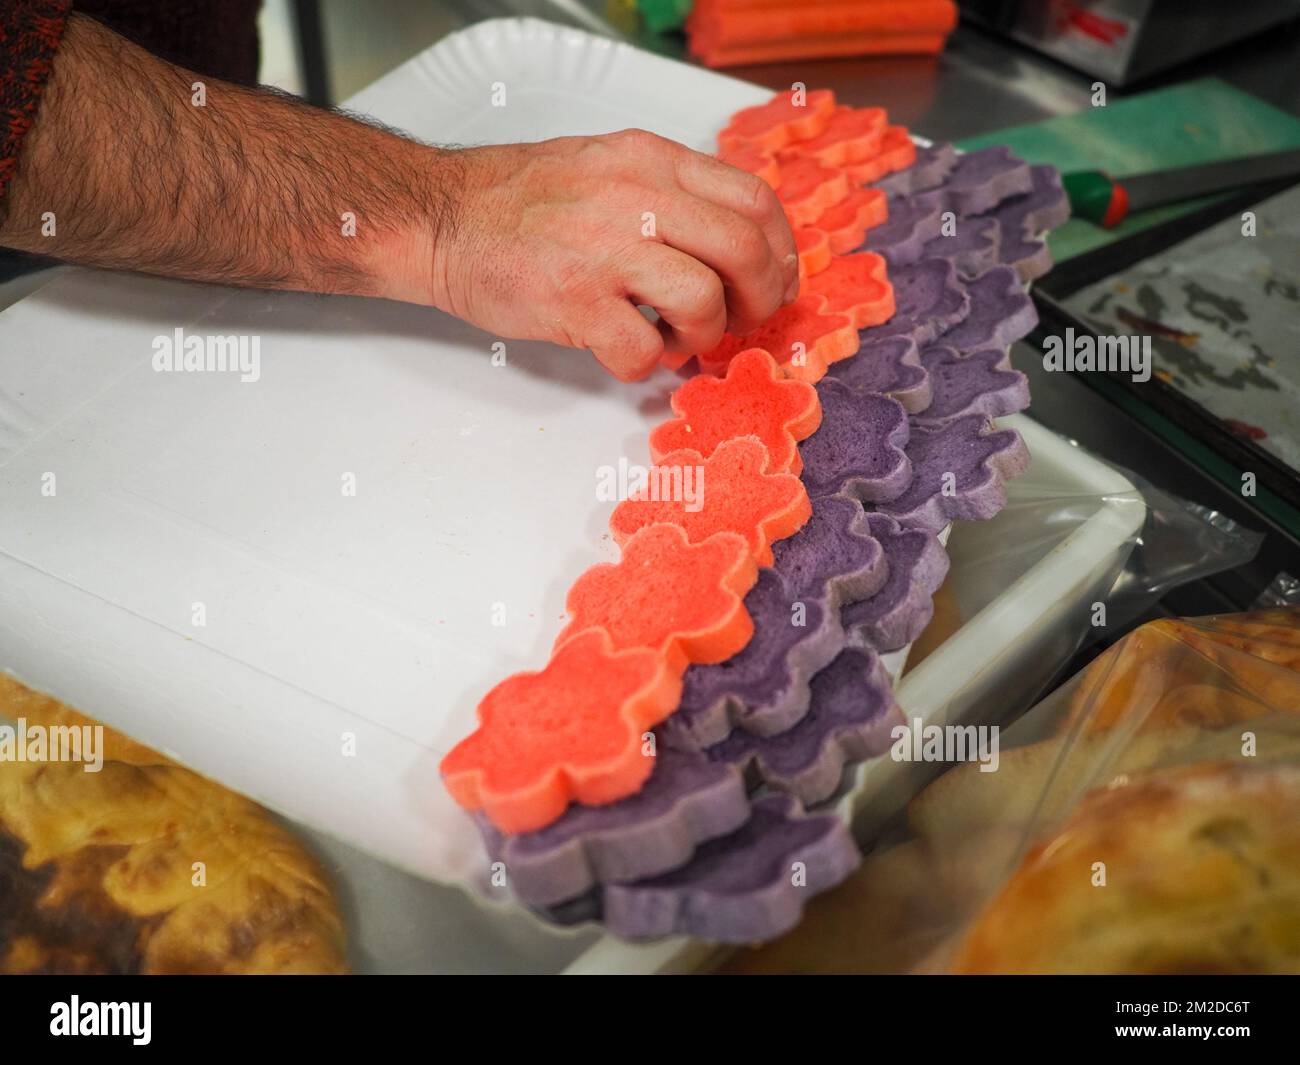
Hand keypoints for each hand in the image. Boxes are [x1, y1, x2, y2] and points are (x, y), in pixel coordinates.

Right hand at [425, 130, 798, 380]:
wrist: (441, 219)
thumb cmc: (519, 202)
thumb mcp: (608, 167)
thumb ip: (670, 194)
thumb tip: (733, 246)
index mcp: (651, 161)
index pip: (753, 199)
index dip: (779, 252)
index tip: (773, 281)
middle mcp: (636, 197)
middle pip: (744, 251)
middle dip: (757, 300)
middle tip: (738, 322)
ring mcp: (604, 249)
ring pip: (703, 301)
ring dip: (701, 336)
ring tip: (674, 339)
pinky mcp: (573, 301)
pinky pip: (641, 349)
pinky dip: (644, 364)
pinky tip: (626, 351)